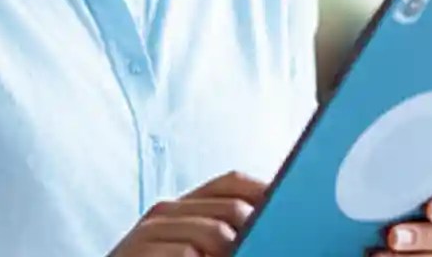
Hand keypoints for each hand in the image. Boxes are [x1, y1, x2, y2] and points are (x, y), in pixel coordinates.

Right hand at [109, 171, 266, 256]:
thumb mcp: (192, 249)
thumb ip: (221, 234)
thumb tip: (270, 221)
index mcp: (181, 206)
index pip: (232, 182)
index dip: (264, 190)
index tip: (292, 207)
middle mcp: (164, 211)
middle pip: (232, 207)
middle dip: (256, 231)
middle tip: (266, 245)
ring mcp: (150, 231)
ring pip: (216, 233)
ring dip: (232, 254)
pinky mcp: (139, 252)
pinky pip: (187, 253)